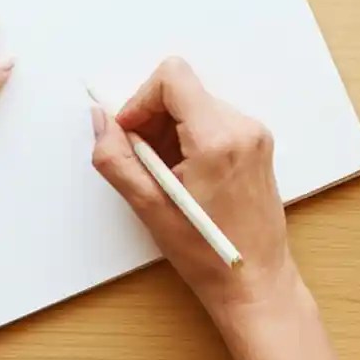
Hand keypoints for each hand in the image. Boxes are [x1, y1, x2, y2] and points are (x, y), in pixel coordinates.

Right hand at [91, 58, 351, 359]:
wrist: (255, 282)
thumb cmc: (208, 254)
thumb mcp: (149, 207)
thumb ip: (116, 158)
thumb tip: (102, 119)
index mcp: (218, 139)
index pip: (173, 77)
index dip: (140, 99)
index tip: (130, 132)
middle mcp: (243, 127)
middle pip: (183, 90)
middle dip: (153, 119)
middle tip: (144, 162)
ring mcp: (255, 135)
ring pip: (196, 105)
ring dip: (170, 131)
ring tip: (166, 175)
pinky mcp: (258, 144)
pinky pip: (213, 121)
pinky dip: (190, 138)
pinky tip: (185, 176)